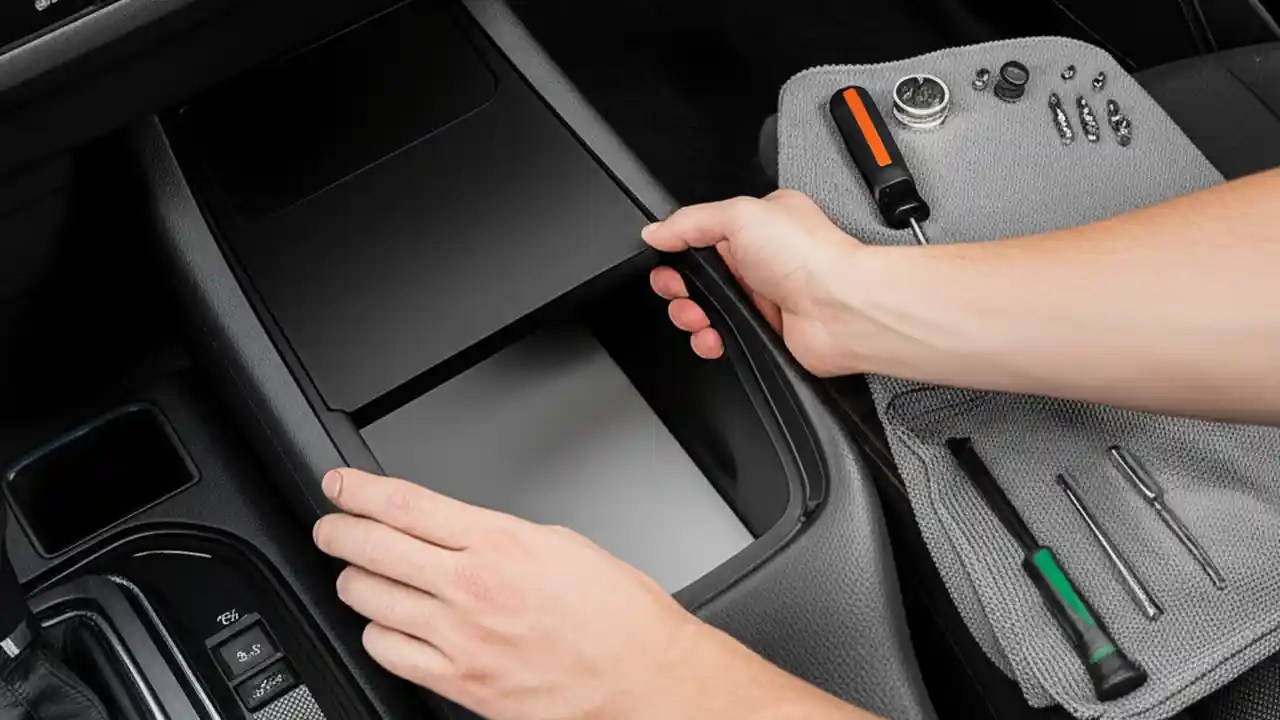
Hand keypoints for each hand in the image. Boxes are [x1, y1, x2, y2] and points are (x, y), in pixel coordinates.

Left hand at [313, 468, 878, 719]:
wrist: (643, 678)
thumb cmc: (619, 614)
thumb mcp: (562, 544)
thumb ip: (500, 535)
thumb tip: (459, 529)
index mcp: (500, 542)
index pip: (406, 505)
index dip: (359, 491)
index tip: (340, 485)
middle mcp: (473, 587)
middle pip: (375, 547)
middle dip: (338, 531)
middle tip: (329, 526)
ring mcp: (461, 638)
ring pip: (372, 600)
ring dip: (353, 581)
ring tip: (354, 574)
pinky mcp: (461, 682)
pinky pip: (390, 653)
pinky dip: (376, 634)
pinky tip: (384, 625)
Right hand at [643, 190, 865, 376]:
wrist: (840, 309)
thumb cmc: (810, 257)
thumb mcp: (740, 215)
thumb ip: (690, 221)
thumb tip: (657, 230)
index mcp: (758, 224)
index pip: (703, 235)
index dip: (679, 251)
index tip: (667, 262)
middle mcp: (761, 259)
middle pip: (699, 275)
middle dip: (679, 287)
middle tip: (677, 292)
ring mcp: (762, 296)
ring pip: (707, 308)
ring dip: (692, 315)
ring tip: (696, 317)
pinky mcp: (764, 329)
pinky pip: (723, 336)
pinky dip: (710, 340)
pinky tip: (712, 336)